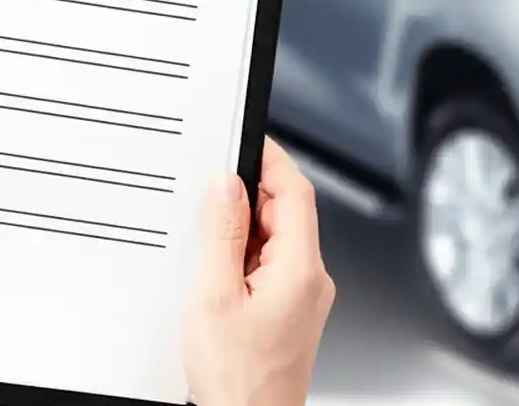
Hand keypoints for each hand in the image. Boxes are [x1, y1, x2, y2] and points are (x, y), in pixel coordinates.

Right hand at [184, 138, 334, 405]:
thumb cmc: (237, 380)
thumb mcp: (214, 296)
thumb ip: (222, 235)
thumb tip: (227, 187)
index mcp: (301, 269)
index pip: (295, 191)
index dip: (271, 158)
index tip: (246, 138)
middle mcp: (311, 280)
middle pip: (286, 213)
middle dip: (247, 198)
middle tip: (208, 196)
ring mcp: (303, 298)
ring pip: (275, 240)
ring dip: (242, 231)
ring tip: (207, 249)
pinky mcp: (290, 312)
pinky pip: (270, 265)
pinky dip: (243, 257)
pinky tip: (216, 275)